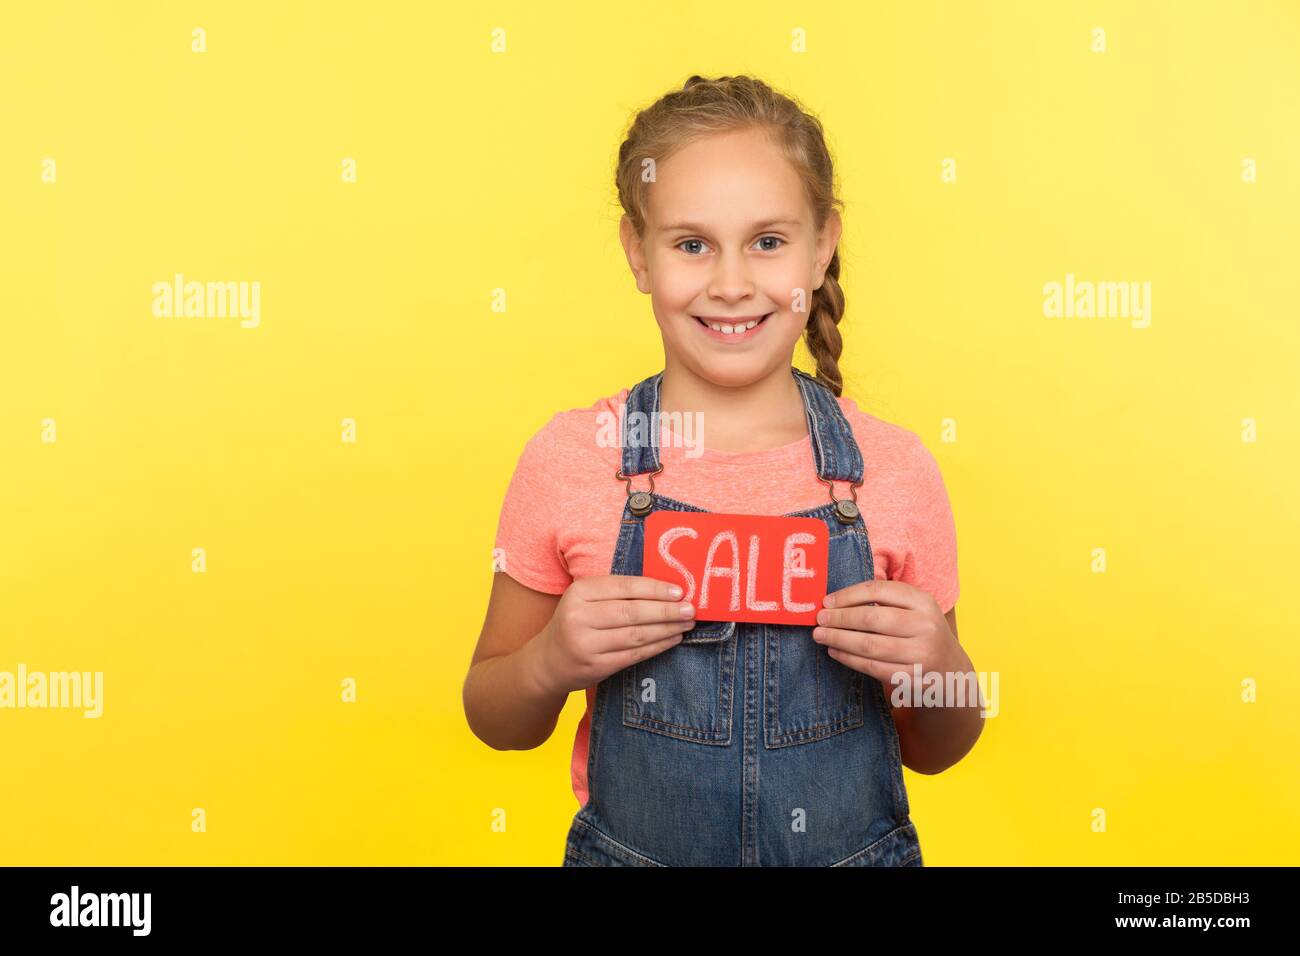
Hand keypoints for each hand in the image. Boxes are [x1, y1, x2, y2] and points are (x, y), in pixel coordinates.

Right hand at [533, 575, 696, 696]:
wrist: (549, 661)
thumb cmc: (576, 622)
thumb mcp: (586, 599)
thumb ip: (617, 592)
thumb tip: (666, 588)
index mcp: (579, 592)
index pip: (624, 587)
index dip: (654, 589)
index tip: (680, 591)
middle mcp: (579, 617)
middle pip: (632, 612)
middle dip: (666, 611)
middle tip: (690, 609)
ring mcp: (586, 645)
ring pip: (636, 635)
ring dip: (666, 629)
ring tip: (686, 623)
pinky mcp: (596, 667)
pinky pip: (634, 655)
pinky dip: (657, 646)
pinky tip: (672, 639)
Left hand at [812, 579, 966, 685]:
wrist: (951, 672)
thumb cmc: (922, 633)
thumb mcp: (915, 610)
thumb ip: (885, 601)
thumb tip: (836, 600)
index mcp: (924, 601)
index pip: (878, 591)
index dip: (848, 595)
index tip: (827, 601)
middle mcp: (926, 626)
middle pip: (871, 618)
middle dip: (839, 618)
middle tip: (819, 619)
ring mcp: (921, 654)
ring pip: (869, 645)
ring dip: (839, 639)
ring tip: (820, 635)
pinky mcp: (912, 678)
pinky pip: (872, 667)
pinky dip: (849, 659)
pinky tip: (835, 651)